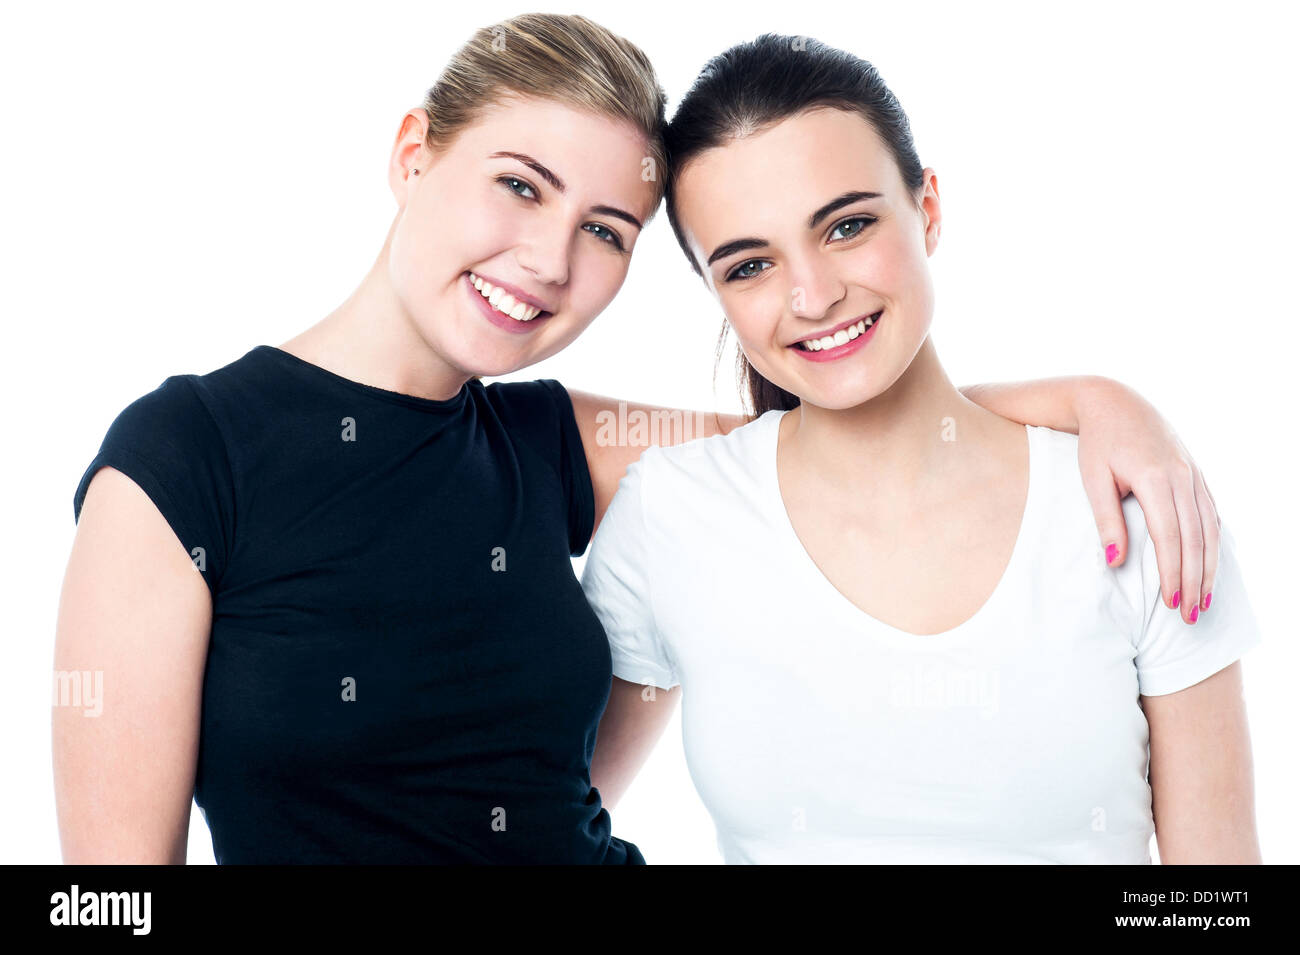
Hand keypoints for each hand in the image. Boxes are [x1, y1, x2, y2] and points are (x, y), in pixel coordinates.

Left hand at [1076, 377, 1218, 624]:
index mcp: (1155, 477)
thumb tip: (1113, 564)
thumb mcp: (1093, 479)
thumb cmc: (1097, 443)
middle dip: (1194, 581)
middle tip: (1190, 616)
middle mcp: (1182, 476)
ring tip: (1203, 601)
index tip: (1169, 604)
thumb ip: (1106, 521)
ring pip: (1209, 529)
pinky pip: (1211, 514)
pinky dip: (1213, 543)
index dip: (1171, 573)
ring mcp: (1194, 474)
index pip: (1169, 537)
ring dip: (1208, 568)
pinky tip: (1210, 566)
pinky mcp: (1196, 474)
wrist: (1114, 402)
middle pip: (1194, 539)